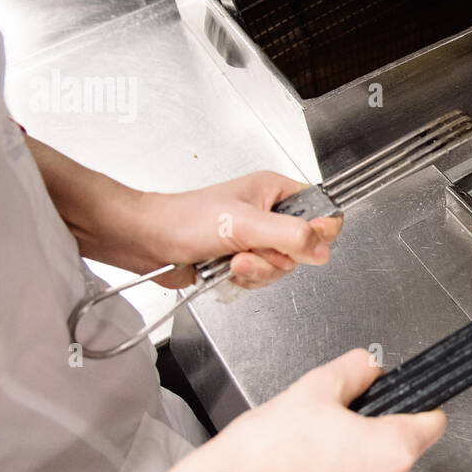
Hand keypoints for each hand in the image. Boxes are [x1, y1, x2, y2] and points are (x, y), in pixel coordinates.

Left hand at [141, 172, 343, 288]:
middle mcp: (269, 214)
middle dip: (277, 258)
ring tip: (233, 260)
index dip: (317, 231)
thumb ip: (289, 235)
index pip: (321, 211)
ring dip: (258, 271)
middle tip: (251, 250)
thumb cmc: (185, 220)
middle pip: (303, 247)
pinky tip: (227, 269)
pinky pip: (263, 278)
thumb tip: (322, 249)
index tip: (300, 242)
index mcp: (275, 192)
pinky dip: (247, 280)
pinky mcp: (243, 259)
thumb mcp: (245, 223)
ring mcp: (256, 238)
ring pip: (283, 267)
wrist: (149, 242)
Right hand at [200, 349, 444, 471]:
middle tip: (333, 424)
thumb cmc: (267, 450)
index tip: (402, 404)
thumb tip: (371, 368)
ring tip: (311, 452)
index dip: (418, 406)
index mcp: (393, 451)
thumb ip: (357, 370)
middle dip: (373, 435)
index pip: (433, 422)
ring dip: (354, 464)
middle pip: (399, 451)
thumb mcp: (316, 386)